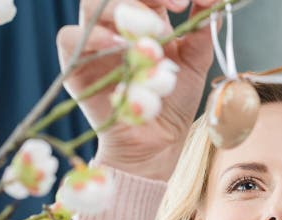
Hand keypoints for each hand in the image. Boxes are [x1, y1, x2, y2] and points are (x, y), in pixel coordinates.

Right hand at [56, 0, 220, 180]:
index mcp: (145, 19)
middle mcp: (115, 26)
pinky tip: (120, 48)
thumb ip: (202, 32)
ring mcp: (94, 44)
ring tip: (152, 37)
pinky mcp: (76, 67)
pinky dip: (94, 38)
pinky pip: (70, 38)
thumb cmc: (173, 103)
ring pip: (91, 6)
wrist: (159, 144)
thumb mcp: (195, 64)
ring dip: (124, 14)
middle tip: (174, 12)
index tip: (187, 2)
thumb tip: (212, 2)